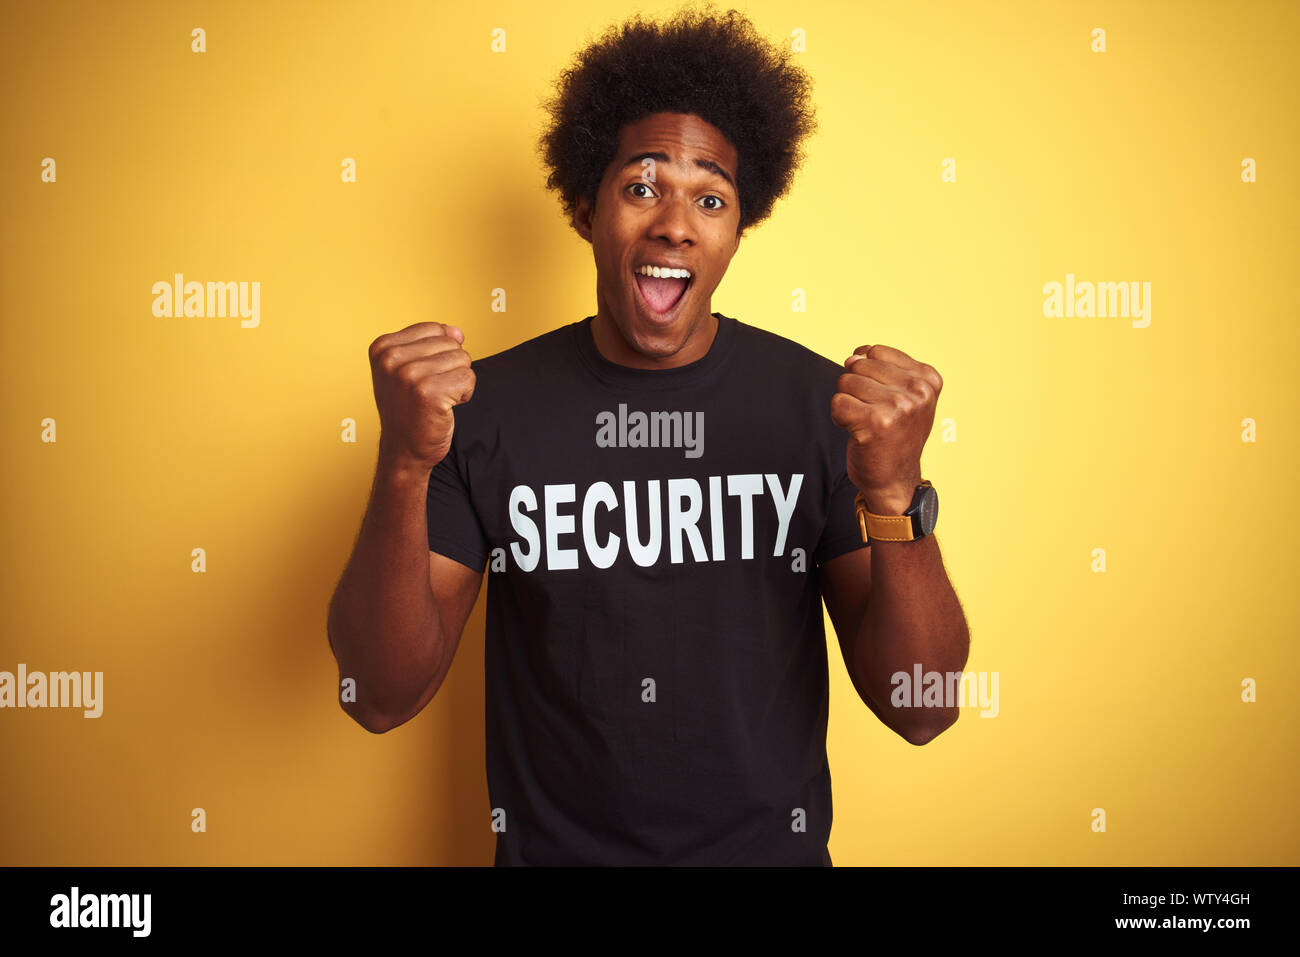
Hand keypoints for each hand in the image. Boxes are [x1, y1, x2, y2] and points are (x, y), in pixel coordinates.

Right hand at [368, 321, 475, 473]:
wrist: (403, 449)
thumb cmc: (409, 409)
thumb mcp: (411, 368)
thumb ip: (433, 343)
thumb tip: (457, 332)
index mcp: (382, 347)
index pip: (434, 329)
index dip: (439, 353)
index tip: (421, 376)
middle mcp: (391, 359)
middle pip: (450, 343)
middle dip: (450, 367)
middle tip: (430, 392)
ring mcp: (408, 376)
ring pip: (462, 359)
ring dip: (457, 382)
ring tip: (437, 399)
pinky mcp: (428, 393)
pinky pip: (468, 378)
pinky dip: (464, 394)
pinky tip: (445, 407)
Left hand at [830, 344, 941, 512]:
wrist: (895, 479)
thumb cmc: (894, 435)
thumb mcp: (902, 395)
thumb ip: (879, 366)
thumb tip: (853, 356)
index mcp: (928, 379)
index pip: (876, 352)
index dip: (867, 373)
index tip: (882, 398)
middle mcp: (918, 391)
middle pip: (859, 366)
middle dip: (855, 389)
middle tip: (872, 414)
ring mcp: (899, 407)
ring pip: (846, 382)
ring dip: (848, 404)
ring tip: (866, 423)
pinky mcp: (876, 423)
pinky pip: (838, 403)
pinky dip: (839, 417)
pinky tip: (857, 431)